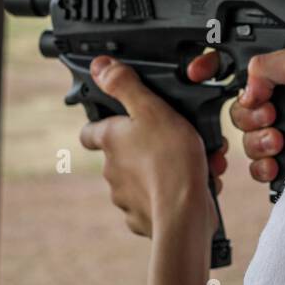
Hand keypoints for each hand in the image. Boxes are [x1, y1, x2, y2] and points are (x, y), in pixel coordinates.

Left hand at [78, 56, 227, 242]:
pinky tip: (192, 186)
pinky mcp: (142, 218)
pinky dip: (169, 195)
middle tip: (177, 142)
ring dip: (164, 170)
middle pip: (124, 154)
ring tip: (194, 164)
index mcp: (110, 140)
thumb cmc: (171, 159)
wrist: (183, 212)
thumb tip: (100, 66)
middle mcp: (111, 169)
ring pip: (143, 178)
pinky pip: (154, 202)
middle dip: (149, 147)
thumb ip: (125, 85)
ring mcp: (124, 196)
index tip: (117, 121)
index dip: (101, 123)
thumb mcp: (152, 109)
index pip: (90, 131)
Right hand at [188, 46, 284, 184]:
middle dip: (250, 113)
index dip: (216, 70)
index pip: (245, 74)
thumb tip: (249, 78)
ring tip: (281, 140)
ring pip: (246, 142)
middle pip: (239, 110)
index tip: (199, 73)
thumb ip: (275, 60)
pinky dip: (262, 167)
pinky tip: (278, 162)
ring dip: (257, 141)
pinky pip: (258, 170)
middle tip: (271, 114)